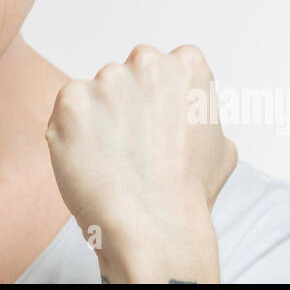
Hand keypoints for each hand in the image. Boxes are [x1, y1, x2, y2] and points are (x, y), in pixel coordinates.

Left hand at [44, 44, 237, 282]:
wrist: (155, 228)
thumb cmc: (189, 195)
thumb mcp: (222, 147)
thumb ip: (202, 115)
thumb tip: (191, 117)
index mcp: (187, 65)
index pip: (164, 67)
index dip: (157, 102)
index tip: (156, 131)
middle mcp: (147, 61)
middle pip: (124, 76)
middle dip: (123, 106)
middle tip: (130, 149)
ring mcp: (107, 78)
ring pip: (93, 95)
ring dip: (96, 121)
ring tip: (111, 161)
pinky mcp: (72, 100)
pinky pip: (67, 110)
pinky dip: (71, 134)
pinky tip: (90, 161)